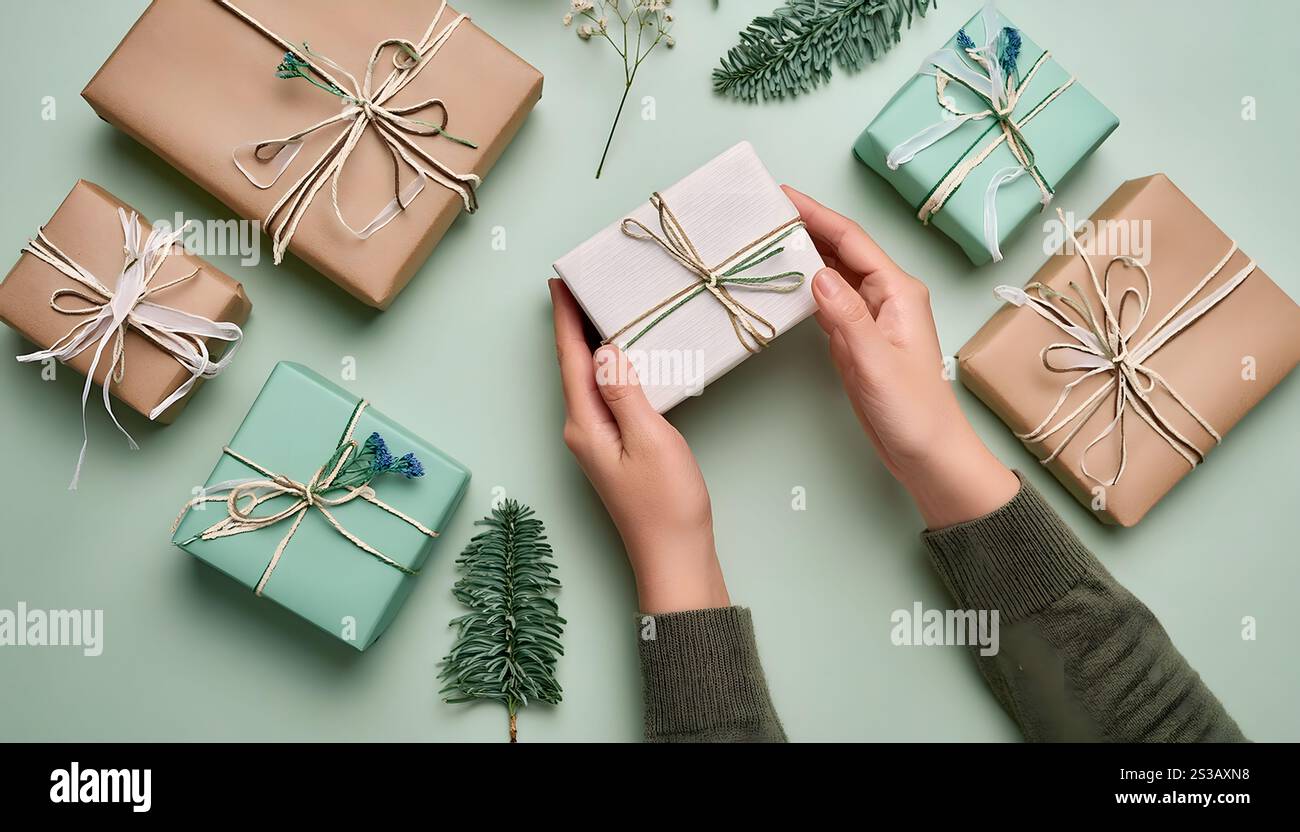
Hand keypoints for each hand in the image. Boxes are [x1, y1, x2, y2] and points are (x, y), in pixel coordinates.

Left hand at [549, 279, 728, 613]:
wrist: (675, 557)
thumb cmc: (666, 504)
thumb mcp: (650, 439)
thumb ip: (624, 392)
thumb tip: (604, 350)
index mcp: (585, 425)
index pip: (571, 360)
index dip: (566, 319)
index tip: (559, 282)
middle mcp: (583, 431)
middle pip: (574, 366)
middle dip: (574, 324)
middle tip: (579, 283)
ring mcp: (598, 442)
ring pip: (590, 380)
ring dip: (592, 344)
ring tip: (598, 308)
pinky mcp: (616, 449)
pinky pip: (606, 396)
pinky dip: (610, 369)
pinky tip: (622, 358)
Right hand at [783, 186, 1019, 528]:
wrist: (927, 453)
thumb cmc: (914, 411)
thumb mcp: (876, 361)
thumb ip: (846, 316)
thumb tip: (817, 274)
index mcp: (897, 292)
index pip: (851, 241)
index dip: (816, 215)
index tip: (782, 196)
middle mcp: (884, 297)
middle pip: (839, 250)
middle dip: (803, 227)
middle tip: (762, 213)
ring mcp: (870, 317)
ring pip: (830, 274)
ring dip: (800, 255)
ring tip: (764, 240)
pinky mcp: (856, 339)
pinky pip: (825, 302)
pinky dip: (802, 288)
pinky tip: (781, 283)